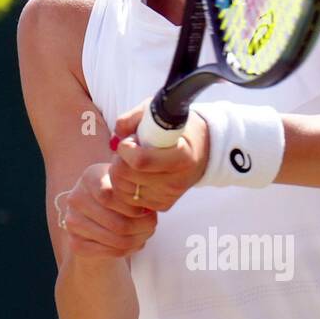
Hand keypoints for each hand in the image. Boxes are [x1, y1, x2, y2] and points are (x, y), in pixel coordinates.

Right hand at [59, 161, 157, 258]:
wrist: (97, 213)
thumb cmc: (118, 194)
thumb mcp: (126, 185)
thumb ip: (137, 191)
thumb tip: (151, 209)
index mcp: (90, 177)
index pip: (111, 197)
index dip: (134, 207)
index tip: (148, 209)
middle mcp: (76, 199)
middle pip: (117, 223)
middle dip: (143, 226)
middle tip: (153, 224)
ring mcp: (73, 223)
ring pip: (117, 240)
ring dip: (139, 239)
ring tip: (147, 232)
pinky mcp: (76, 244)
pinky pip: (111, 252)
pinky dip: (129, 249)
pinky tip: (135, 242)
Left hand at [107, 97, 208, 212]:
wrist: (203, 151)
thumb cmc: (179, 129)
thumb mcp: (160, 113)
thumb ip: (134, 118)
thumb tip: (117, 134)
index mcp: (182, 156)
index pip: (141, 161)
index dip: (126, 149)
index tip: (129, 140)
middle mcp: (177, 181)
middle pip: (126, 176)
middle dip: (119, 160)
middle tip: (129, 150)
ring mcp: (169, 195)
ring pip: (123, 190)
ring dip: (119, 174)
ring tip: (132, 162)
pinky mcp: (163, 205)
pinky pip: (129, 201)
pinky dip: (125, 187)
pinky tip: (135, 174)